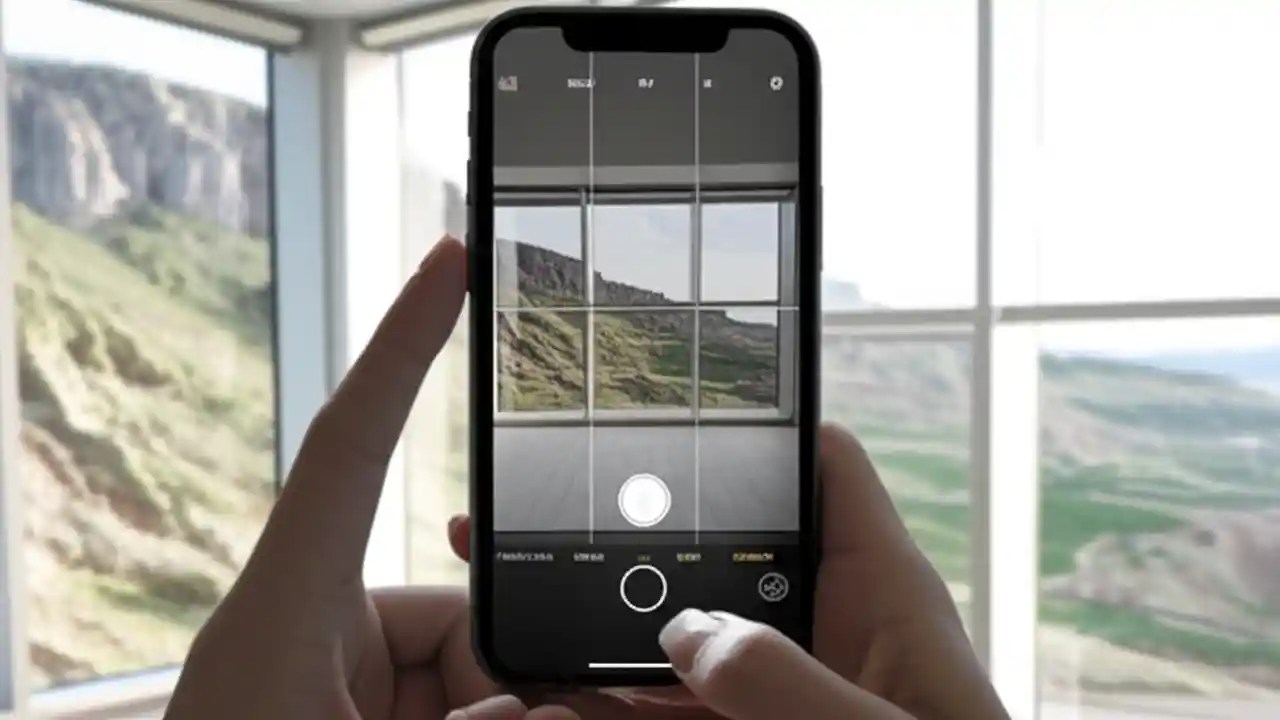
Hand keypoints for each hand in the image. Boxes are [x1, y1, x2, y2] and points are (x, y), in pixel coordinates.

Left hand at [165, 238, 576, 719]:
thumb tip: (544, 712)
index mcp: (283, 611)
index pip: (349, 444)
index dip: (400, 343)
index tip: (451, 259)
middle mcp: (317, 634)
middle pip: (465, 609)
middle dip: (529, 674)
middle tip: (599, 715)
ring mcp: (343, 683)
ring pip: (478, 675)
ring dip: (515, 719)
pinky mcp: (363, 718)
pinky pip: (457, 708)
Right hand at [448, 425, 1008, 719]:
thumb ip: (792, 683)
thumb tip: (688, 636)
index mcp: (880, 590)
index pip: (822, 464)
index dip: (756, 422)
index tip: (666, 405)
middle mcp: (821, 628)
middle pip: (722, 547)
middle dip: (638, 533)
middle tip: (543, 518)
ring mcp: (779, 687)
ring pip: (679, 635)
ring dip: (604, 622)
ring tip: (515, 597)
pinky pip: (667, 705)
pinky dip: (607, 703)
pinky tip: (544, 693)